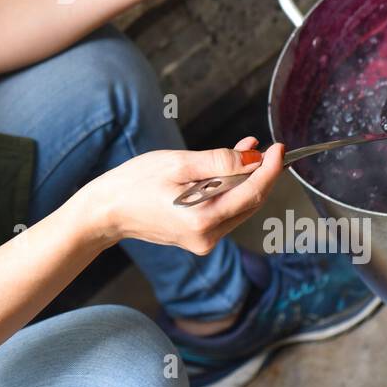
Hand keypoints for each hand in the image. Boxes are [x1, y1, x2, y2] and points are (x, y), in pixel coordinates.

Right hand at [80, 137, 285, 253]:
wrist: (108, 210)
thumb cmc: (135, 183)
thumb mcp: (178, 163)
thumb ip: (219, 162)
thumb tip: (253, 158)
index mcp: (202, 220)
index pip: (252, 194)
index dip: (270, 169)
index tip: (278, 148)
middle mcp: (206, 237)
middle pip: (250, 202)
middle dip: (261, 173)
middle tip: (264, 145)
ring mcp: (203, 241)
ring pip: (239, 206)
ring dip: (247, 179)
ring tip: (245, 149)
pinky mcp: (198, 238)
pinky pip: (225, 211)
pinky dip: (231, 190)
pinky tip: (228, 168)